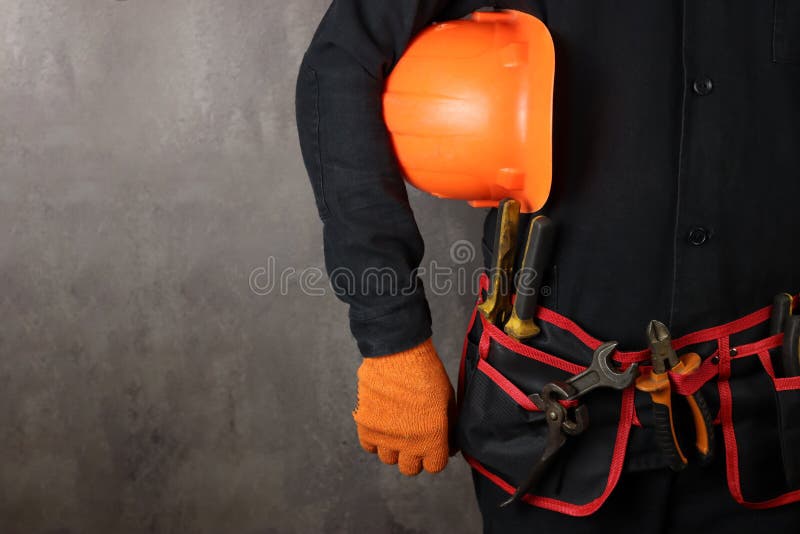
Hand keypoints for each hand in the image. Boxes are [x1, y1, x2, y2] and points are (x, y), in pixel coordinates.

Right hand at [353, 338, 455, 475]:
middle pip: (410, 469)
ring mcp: (385, 436)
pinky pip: (369, 446)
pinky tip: (382, 424)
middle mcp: (408, 443)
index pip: (434, 466)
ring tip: (396, 428)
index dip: (435, 455)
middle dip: (414, 457)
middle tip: (414, 438)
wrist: (398, 352)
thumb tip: (450, 446)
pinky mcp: (366, 425)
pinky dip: (374, 439)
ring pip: (388, 459)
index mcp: (433, 437)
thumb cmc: (426, 372)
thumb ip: (450, 427)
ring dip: (393, 448)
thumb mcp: (448, 400)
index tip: (433, 445)